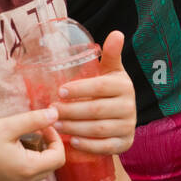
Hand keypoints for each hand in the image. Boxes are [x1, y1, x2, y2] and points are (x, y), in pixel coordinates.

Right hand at [0, 108, 65, 180]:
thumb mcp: (8, 126)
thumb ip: (35, 120)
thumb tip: (56, 114)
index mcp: (27, 169)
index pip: (58, 157)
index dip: (55, 138)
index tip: (43, 125)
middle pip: (52, 165)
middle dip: (49, 145)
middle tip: (37, 129)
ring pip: (41, 170)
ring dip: (39, 152)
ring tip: (24, 136)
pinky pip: (28, 174)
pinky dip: (29, 160)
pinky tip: (14, 146)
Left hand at [54, 30, 136, 153]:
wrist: (123, 118)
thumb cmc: (110, 91)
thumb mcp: (111, 72)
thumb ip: (111, 54)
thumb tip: (117, 33)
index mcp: (124, 85)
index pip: (100, 87)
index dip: (79, 89)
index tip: (60, 92)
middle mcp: (129, 106)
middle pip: (96, 109)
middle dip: (71, 111)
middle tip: (51, 111)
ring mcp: (128, 126)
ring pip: (98, 129)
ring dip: (74, 128)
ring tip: (56, 125)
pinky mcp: (125, 143)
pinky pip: (106, 147)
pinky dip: (88, 145)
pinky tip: (73, 141)